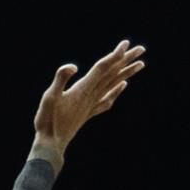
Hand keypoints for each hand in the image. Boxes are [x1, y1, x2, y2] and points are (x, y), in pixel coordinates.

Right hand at [32, 40, 146, 152]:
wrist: (51, 145)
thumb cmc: (47, 121)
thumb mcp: (49, 97)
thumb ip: (60, 79)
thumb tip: (73, 66)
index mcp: (83, 89)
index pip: (103, 67)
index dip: (115, 55)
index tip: (126, 44)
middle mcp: (91, 96)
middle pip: (112, 74)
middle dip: (126, 60)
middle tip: (141, 49)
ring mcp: (92, 105)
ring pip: (113, 85)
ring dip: (127, 73)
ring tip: (140, 64)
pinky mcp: (89, 112)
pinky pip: (108, 99)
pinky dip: (117, 91)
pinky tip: (123, 85)